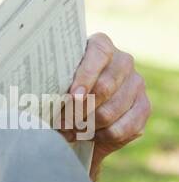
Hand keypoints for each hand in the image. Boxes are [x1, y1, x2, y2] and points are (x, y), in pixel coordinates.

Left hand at [60, 32, 149, 180]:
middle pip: (105, 87)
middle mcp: (123, 61)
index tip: (72, 95)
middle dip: (79, 109)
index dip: (85, 75)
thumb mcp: (59, 80)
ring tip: (70, 130)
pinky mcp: (145, 107)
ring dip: (87, 126)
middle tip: (61, 122)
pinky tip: (90, 135)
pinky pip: (124, 128)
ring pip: (111, 111)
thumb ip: (53, 82)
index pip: (98, 53)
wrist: (84, 111)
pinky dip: (103, 136)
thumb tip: (37, 96)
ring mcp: (137, 84)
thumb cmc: (64, 88)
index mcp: (101, 45)